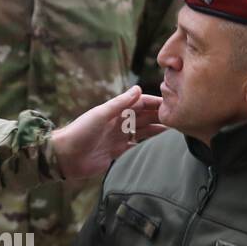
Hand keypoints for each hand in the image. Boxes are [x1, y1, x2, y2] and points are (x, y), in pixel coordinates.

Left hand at [50, 84, 167, 178]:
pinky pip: (138, 148)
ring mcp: (120, 138)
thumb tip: (138, 88)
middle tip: (181, 118)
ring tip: (177, 133)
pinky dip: (149, 147)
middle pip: (145, 117)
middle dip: (162, 116)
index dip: (156, 103)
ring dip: (158, 131)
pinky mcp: (118, 154)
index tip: (174, 103)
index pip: (141, 103)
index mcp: (116, 111)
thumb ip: (120, 103)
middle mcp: (120, 123)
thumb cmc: (80, 132)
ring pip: (144, 132)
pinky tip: (161, 147)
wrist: (65, 157)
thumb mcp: (100, 114)